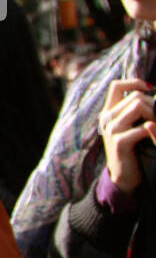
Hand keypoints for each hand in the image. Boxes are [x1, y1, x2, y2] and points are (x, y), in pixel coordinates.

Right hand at [99, 78, 155, 194]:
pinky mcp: (119, 142)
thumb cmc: (131, 147)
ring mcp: (111, 130)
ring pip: (138, 106)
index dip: (135, 83)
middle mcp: (106, 118)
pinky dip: (153, 130)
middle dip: (153, 104)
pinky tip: (153, 134)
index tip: (150, 90)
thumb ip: (133, 109)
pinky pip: (142, 128)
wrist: (123, 175)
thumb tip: (149, 91)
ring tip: (155, 125)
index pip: (116, 85)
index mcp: (108, 111)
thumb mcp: (128, 125)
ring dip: (154, 114)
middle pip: (135, 96)